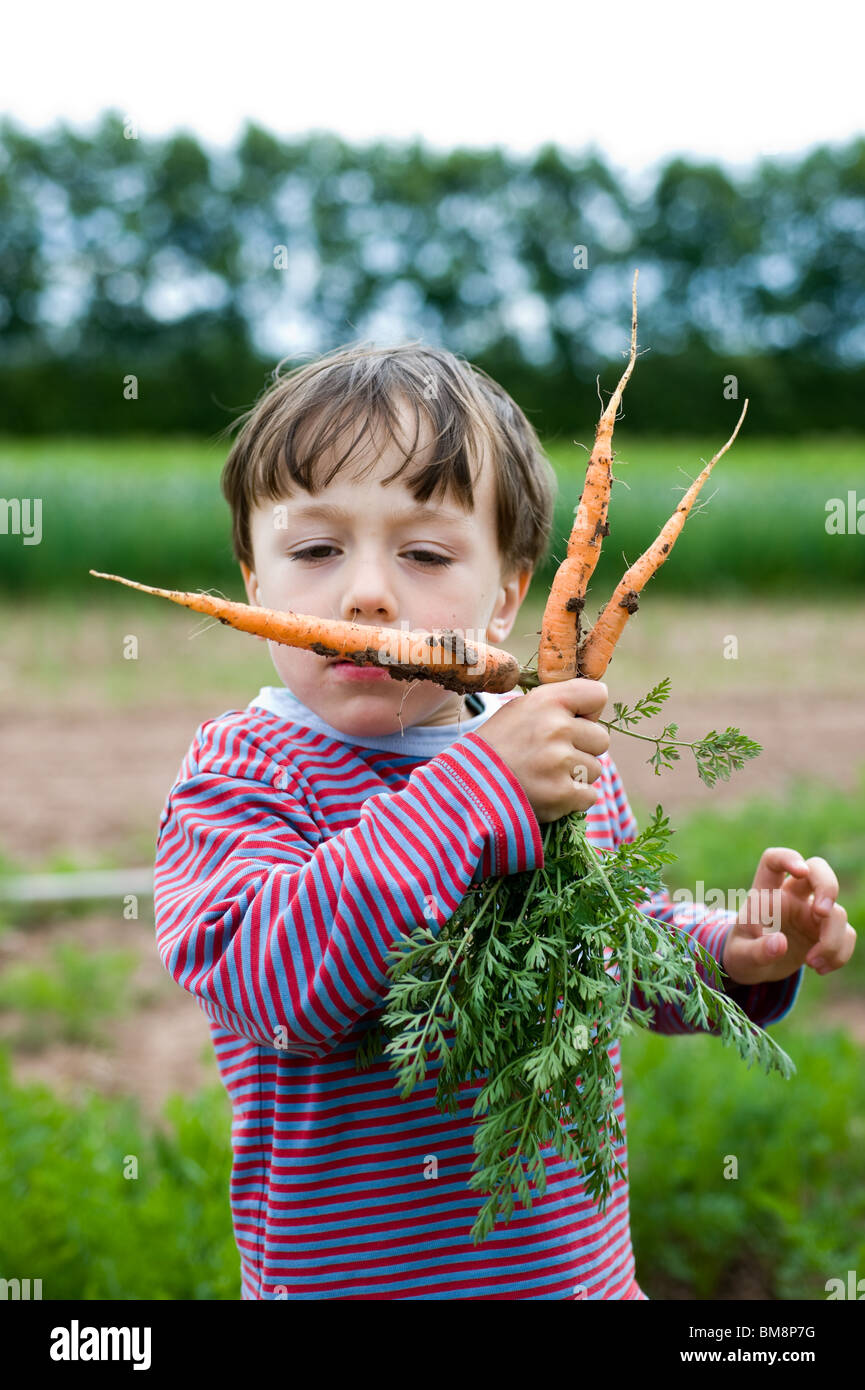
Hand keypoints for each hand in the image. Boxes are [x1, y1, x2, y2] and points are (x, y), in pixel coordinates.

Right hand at [476, 679, 609, 823]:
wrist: (467, 787)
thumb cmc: (497, 746)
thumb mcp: (520, 710)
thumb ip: (555, 704)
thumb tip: (594, 706)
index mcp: (546, 701)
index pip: (598, 695)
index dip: (588, 712)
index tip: (572, 721)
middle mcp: (556, 728)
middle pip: (601, 739)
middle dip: (582, 749)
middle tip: (551, 756)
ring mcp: (560, 763)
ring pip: (595, 769)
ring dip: (576, 776)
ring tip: (544, 776)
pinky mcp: (562, 794)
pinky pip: (590, 795)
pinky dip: (573, 799)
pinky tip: (548, 793)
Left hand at [721, 847, 855, 985]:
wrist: (754, 969)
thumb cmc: (743, 954)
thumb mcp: (742, 956)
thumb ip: (758, 950)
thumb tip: (780, 943)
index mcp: (765, 894)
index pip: (773, 861)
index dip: (788, 858)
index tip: (800, 871)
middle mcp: (791, 897)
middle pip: (817, 869)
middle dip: (827, 887)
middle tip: (822, 913)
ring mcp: (811, 912)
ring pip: (836, 912)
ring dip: (831, 941)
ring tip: (812, 963)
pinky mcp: (825, 931)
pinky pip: (846, 934)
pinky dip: (839, 953)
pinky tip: (820, 968)